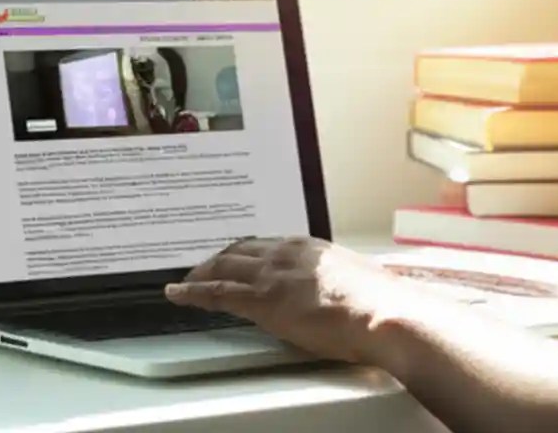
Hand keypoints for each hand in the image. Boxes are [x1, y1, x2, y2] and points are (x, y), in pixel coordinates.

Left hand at [165, 236, 405, 363]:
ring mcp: (271, 273)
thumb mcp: (352, 281)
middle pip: (240, 250)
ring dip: (201, 273)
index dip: (246, 252)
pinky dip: (192, 292)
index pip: (266, 245)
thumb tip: (334, 293)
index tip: (237, 257)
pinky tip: (177, 294)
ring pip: (223, 267)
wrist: (380, 312)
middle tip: (203, 267)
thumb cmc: (378, 304)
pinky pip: (215, 292)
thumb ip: (332, 281)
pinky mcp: (260, 299)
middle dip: (218, 259)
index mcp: (309, 247)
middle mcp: (286, 252)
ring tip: (187, 281)